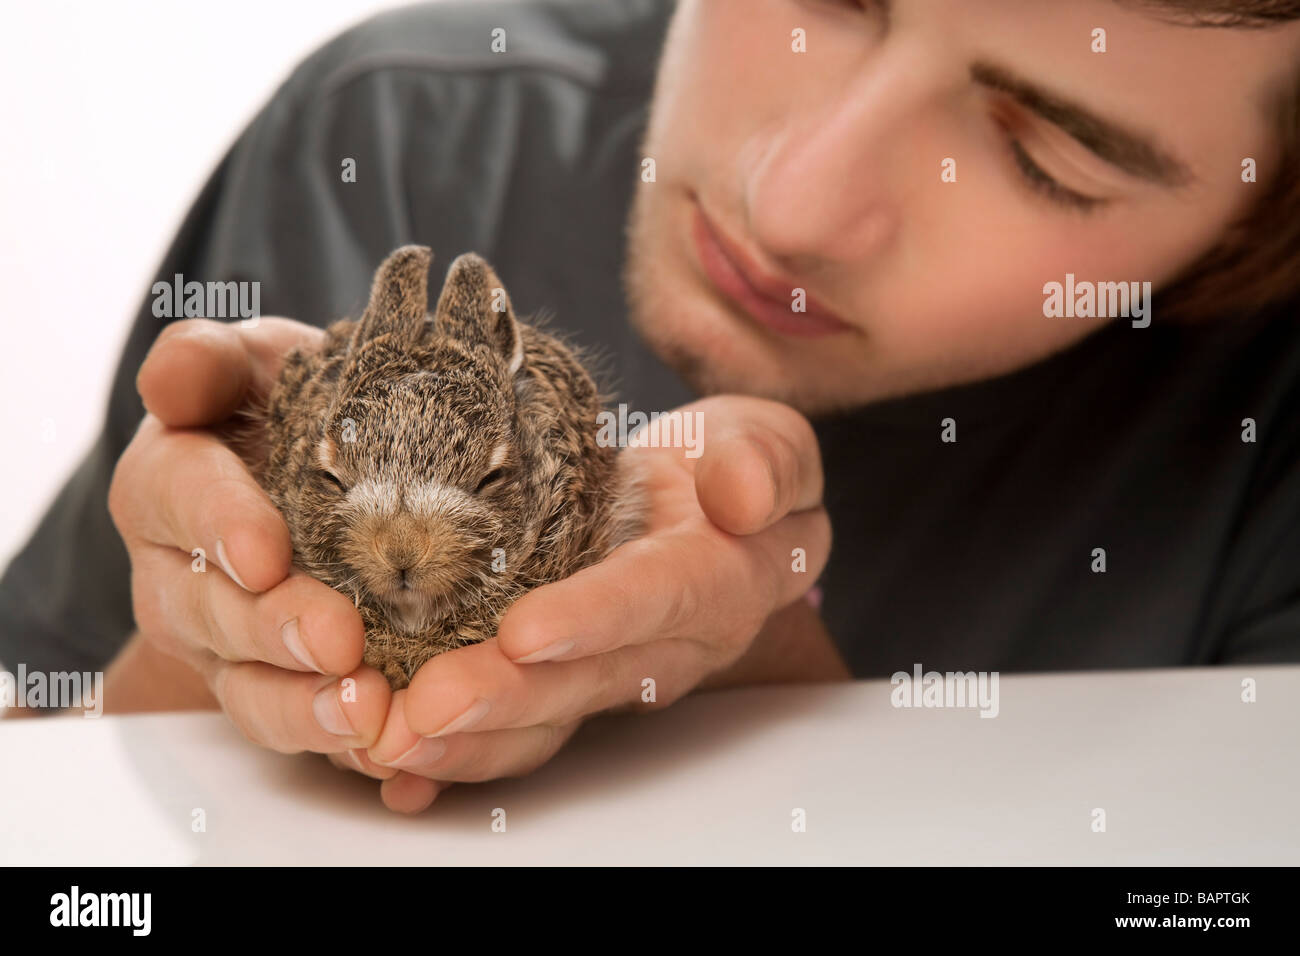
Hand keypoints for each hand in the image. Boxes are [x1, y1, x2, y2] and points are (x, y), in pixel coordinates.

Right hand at [107, 318, 391, 755]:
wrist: (322, 471)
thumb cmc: (289, 408)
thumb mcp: (254, 364)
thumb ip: (210, 362)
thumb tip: (171, 379)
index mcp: (168, 484)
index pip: (177, 499)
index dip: (217, 525)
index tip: (264, 553)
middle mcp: (181, 578)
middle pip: (213, 612)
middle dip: (275, 629)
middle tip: (340, 639)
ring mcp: (227, 646)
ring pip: (249, 689)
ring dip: (305, 707)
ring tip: (366, 711)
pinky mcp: (279, 689)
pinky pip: (299, 726)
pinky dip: (342, 743)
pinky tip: (390, 746)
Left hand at [361, 395, 836, 812]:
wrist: (714, 505)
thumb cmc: (729, 463)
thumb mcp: (762, 437)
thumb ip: (764, 458)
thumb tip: (743, 495)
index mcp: (720, 580)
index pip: (658, 598)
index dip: (594, 619)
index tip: (524, 633)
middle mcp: (669, 646)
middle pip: (586, 678)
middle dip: (506, 699)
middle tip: (426, 709)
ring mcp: (616, 674)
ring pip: (546, 719)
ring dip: (470, 740)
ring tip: (394, 742)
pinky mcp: (572, 684)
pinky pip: (519, 729)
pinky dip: (458, 755)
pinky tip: (400, 770)